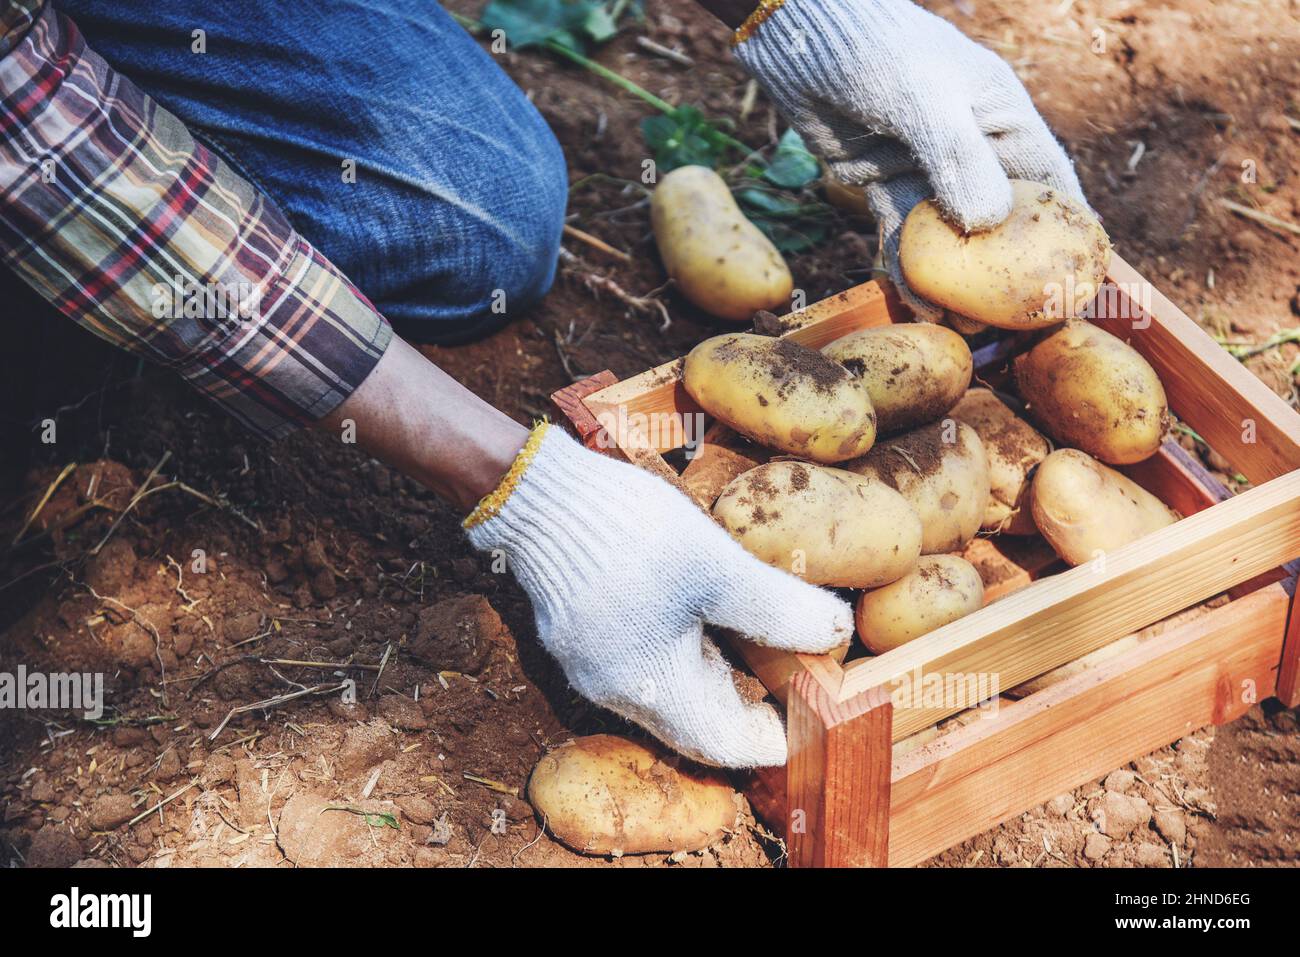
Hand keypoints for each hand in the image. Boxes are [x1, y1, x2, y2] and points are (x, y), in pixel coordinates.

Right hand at [464, 425, 853, 766]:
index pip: (726, 745)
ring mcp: (587, 664)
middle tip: (792, 674)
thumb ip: (777, 606)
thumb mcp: (717, 566)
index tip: (810, 712)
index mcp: (652, 688)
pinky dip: (677, 653)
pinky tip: (697, 615)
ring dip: (711, 677)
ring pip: (664, 693)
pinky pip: (637, 664)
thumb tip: (838, 632)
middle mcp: (614, 691)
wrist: (535, 494)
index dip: (775, 737)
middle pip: (693, 723)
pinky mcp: (575, 633)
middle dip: (745, 706)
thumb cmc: (628, 533)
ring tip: (752, 641)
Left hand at [733, 0, 1085, 320]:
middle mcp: (971, 146)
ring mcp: (926, 168)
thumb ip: (957, 159)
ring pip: (948, 235)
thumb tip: (988, 224)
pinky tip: (918, 302)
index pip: (1049, 180)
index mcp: (1001, 117)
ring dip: (954, 281)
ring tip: (962, 326)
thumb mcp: (922, 99)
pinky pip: (903, 232)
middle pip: (999, 219)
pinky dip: (909, 267)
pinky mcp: (883, 182)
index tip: (1079, 278)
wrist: (802, 37)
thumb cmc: (875, 50)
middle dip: (1004, 271)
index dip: (1067, 229)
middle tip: (1012, 321)